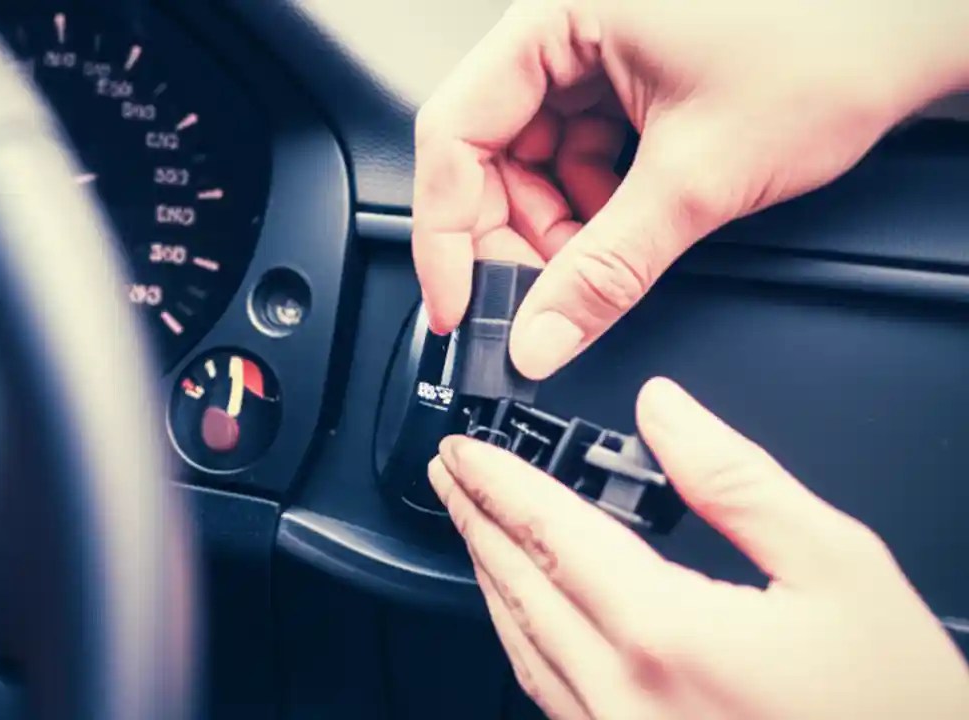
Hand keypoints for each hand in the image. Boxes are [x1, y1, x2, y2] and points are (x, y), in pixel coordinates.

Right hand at [413, 0, 968, 379]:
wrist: (921, 27)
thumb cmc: (834, 44)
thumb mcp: (698, 177)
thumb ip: (606, 270)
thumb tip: (539, 337)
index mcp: (559, 14)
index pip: (455, 130)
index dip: (447, 228)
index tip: (458, 301)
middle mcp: (567, 26)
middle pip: (487, 152)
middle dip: (508, 238)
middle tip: (529, 306)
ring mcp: (596, 51)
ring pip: (531, 162)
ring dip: (552, 230)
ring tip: (588, 272)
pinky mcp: (626, 79)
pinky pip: (576, 158)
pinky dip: (588, 210)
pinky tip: (617, 237)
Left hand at [428, 378, 968, 718]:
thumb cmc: (896, 709)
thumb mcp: (838, 568)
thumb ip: (737, 481)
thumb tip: (667, 412)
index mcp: (666, 635)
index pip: (550, 534)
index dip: (498, 482)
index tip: (462, 451)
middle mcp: (623, 698)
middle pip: (519, 588)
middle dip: (475, 521)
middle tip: (447, 476)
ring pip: (520, 647)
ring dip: (488, 579)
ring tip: (470, 529)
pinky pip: (548, 693)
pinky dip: (522, 638)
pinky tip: (522, 615)